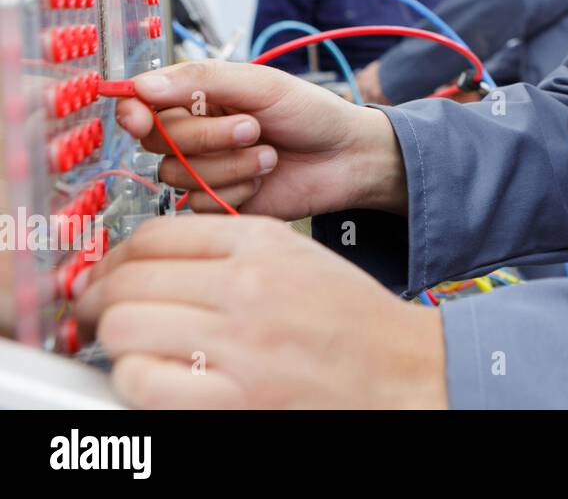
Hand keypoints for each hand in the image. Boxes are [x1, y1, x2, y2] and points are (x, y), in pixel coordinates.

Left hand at [73, 215, 448, 407]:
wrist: (406, 369)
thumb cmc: (353, 319)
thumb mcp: (298, 258)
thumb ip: (229, 253)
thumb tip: (148, 264)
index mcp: (262, 242)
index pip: (152, 235)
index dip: (113, 259)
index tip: (105, 278)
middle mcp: (246, 284)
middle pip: (127, 279)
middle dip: (96, 301)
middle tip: (95, 318)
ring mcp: (239, 341)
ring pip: (124, 326)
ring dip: (113, 341)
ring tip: (125, 350)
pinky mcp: (236, 397)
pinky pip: (143, 381)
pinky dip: (133, 381)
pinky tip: (150, 379)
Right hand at [113, 60, 406, 218]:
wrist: (347, 157)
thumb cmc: (311, 113)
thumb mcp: (262, 84)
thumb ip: (203, 80)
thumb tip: (142, 85)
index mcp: (200, 97)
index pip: (145, 103)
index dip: (134, 110)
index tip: (138, 115)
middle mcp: (195, 133)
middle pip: (159, 141)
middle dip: (208, 137)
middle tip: (254, 128)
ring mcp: (205, 169)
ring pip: (178, 175)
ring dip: (229, 165)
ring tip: (269, 155)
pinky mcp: (218, 201)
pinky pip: (200, 203)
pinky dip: (236, 189)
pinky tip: (264, 179)